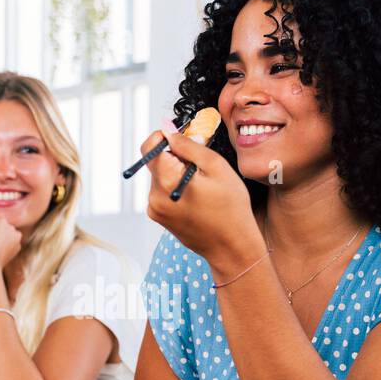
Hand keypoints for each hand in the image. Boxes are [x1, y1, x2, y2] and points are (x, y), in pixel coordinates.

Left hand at [143, 130, 262, 272]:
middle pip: (156, 161)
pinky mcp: (159, 217)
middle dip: (175, 157)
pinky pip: (163, 192)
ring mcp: (154, 209)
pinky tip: (196, 198)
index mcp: (167, 182)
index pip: (150, 146)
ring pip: (160, 176)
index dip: (164, 137)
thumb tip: (168, 131)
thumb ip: (188, 145)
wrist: (231, 247)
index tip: (182, 140)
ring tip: (202, 186)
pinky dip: (176, 187)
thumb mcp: (216, 167)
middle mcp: (154, 196)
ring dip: (176, 172)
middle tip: (201, 166)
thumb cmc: (230, 209)